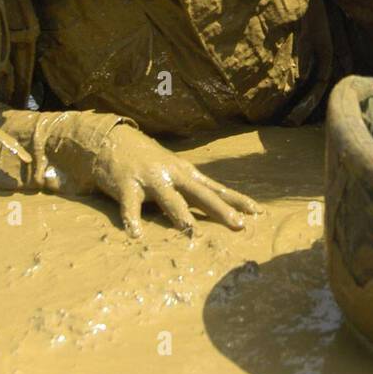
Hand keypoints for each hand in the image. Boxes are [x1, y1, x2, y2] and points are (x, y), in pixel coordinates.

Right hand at [41, 115, 260, 236]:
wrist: (113, 140)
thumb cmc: (148, 160)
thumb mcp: (174, 171)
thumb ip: (192, 189)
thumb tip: (219, 206)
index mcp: (186, 174)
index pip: (217, 189)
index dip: (237, 201)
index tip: (259, 213)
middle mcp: (172, 175)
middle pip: (201, 194)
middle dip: (220, 210)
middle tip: (239, 225)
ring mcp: (150, 179)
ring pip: (168, 199)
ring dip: (179, 214)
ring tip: (191, 230)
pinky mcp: (126, 184)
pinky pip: (129, 205)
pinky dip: (132, 219)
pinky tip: (135, 234)